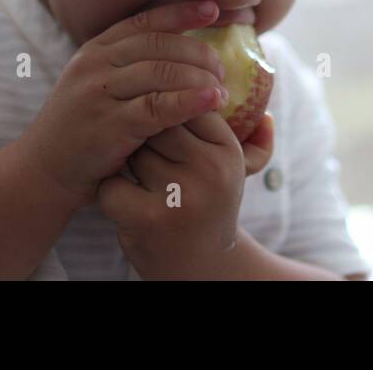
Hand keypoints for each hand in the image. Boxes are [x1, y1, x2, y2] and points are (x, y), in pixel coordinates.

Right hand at [19, 0, 228, 208]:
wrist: (45, 170)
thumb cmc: (82, 129)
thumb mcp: (96, 86)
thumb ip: (128, 66)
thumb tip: (180, 49)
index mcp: (95, 50)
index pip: (144, 22)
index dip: (181, 13)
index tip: (213, 10)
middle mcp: (95, 65)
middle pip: (159, 45)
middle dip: (198, 53)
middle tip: (222, 69)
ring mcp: (99, 93)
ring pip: (162, 73)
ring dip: (199, 78)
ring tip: (222, 90)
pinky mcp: (109, 125)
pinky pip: (158, 107)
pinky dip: (190, 101)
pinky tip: (212, 101)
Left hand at [98, 110, 269, 278]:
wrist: (200, 269)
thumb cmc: (209, 207)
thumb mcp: (232, 173)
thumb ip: (248, 138)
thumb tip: (263, 112)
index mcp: (227, 152)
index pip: (186, 102)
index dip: (163, 105)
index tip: (157, 117)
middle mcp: (209, 172)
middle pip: (156, 120)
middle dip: (142, 129)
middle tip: (139, 141)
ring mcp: (179, 196)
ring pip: (132, 150)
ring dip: (124, 156)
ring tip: (132, 170)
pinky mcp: (148, 219)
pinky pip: (112, 184)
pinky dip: (109, 189)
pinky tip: (121, 196)